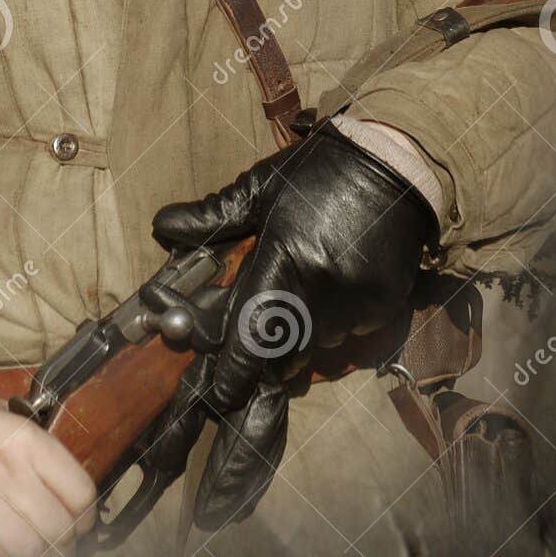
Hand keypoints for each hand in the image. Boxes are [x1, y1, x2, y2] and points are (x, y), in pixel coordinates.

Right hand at [0, 375, 96, 556]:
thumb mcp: (1, 412)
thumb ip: (30, 446)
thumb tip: (56, 483)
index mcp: (26, 439)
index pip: (80, 493)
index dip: (86, 518)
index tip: (80, 525)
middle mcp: (8, 471)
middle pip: (60, 530)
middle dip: (66, 550)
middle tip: (60, 553)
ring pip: (31, 555)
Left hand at [149, 119, 438, 528]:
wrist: (394, 162)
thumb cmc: (318, 172)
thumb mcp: (261, 187)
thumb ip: (213, 216)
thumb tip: (161, 229)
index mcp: (285, 259)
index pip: (253, 334)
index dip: (234, 372)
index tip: (219, 394)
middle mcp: (323, 290)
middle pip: (284, 351)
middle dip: (267, 355)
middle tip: (257, 341)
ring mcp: (359, 302)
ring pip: (317, 344)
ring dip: (301, 334)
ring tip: (300, 298)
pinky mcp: (386, 305)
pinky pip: (351, 332)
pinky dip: (336, 321)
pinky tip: (334, 287)